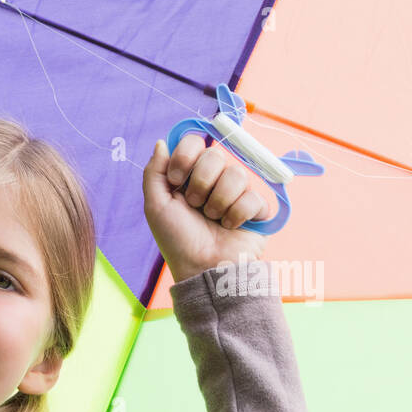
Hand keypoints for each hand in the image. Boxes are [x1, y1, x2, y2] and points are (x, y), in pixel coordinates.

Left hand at [142, 134, 275, 282]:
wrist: (203, 269)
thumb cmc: (178, 241)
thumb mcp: (156, 206)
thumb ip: (154, 171)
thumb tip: (162, 142)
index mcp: (190, 175)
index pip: (194, 142)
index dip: (185, 156)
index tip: (176, 180)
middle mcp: (215, 179)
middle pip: (216, 154)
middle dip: (201, 183)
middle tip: (195, 206)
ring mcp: (238, 192)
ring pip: (237, 174)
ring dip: (219, 202)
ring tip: (213, 220)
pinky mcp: (257, 209)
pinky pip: (254, 196)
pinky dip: (238, 215)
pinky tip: (231, 227)